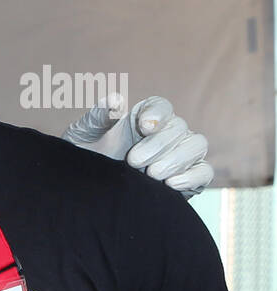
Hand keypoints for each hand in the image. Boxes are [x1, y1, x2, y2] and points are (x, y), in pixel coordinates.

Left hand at [62, 94, 212, 196]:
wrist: (86, 190)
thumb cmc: (86, 155)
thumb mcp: (85, 134)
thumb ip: (99, 116)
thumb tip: (115, 101)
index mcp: (143, 118)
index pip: (161, 106)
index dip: (157, 113)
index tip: (144, 126)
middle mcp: (165, 134)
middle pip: (179, 128)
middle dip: (158, 144)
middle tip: (133, 161)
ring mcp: (179, 156)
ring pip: (196, 146)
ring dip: (176, 160)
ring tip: (151, 174)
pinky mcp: (187, 180)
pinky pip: (203, 172)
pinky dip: (192, 176)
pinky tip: (170, 184)